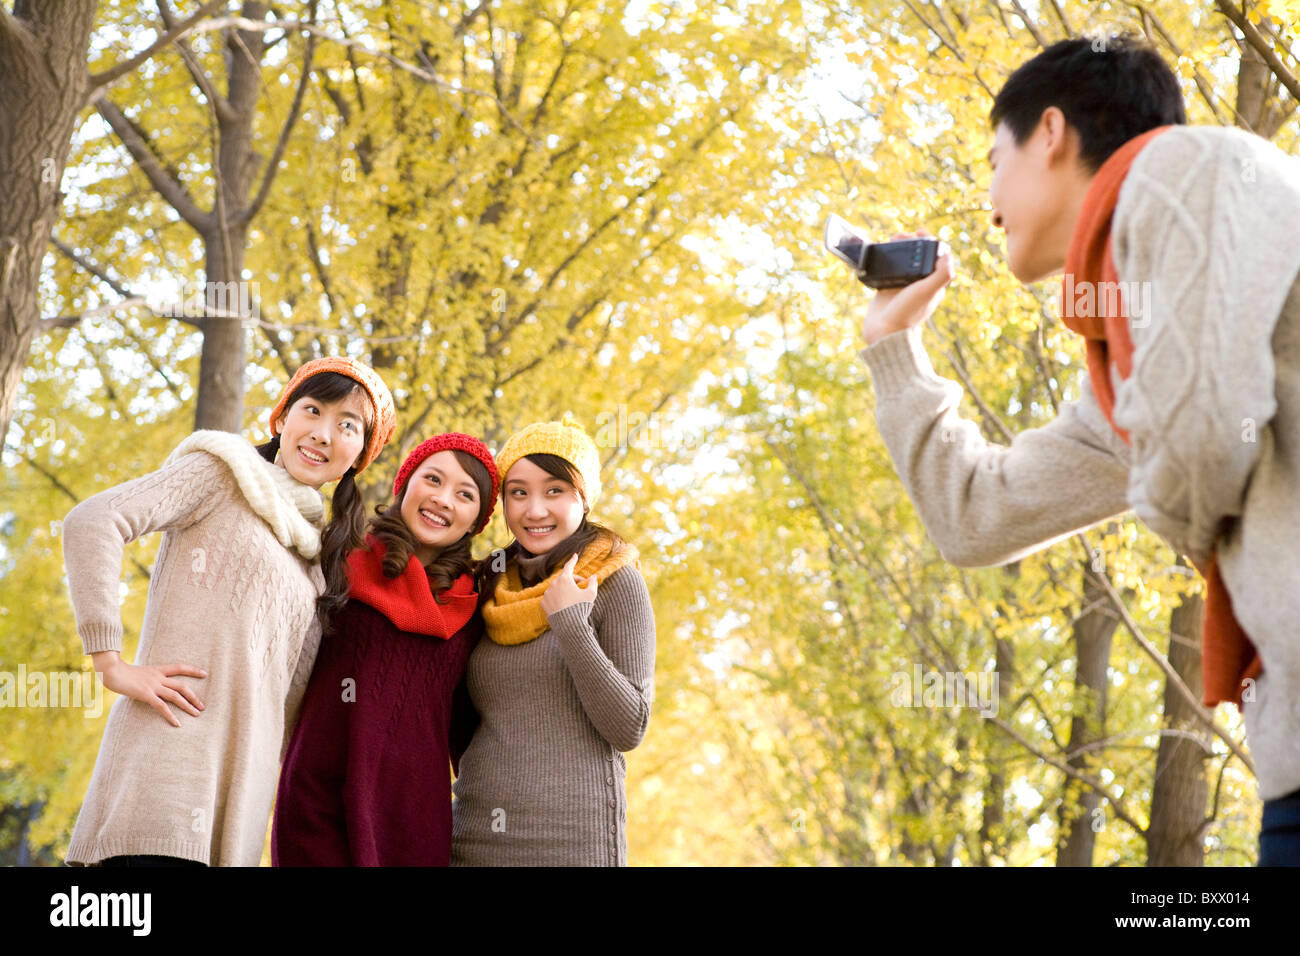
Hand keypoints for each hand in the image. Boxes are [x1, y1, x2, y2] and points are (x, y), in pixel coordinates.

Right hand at [93, 650, 206, 727]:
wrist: (110, 669)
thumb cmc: (118, 672)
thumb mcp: (135, 673)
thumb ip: (144, 679)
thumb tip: (146, 687)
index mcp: (156, 669)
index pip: (179, 667)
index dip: (193, 670)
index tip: (205, 673)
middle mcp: (157, 677)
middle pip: (182, 685)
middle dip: (194, 696)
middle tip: (203, 706)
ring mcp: (152, 685)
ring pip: (176, 696)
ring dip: (188, 706)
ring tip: (197, 714)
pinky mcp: (145, 694)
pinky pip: (161, 706)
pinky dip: (171, 715)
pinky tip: (177, 724)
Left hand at [541, 553, 597, 615]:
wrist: (568, 625)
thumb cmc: (580, 608)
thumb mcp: (591, 594)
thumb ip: (593, 583)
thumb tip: (594, 576)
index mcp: (565, 579)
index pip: (569, 566)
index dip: (573, 560)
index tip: (575, 555)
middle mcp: (554, 584)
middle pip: (564, 578)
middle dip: (573, 580)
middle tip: (582, 586)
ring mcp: (547, 593)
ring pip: (557, 588)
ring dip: (564, 589)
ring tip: (573, 598)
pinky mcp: (543, 603)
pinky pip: (551, 597)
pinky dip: (557, 598)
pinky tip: (564, 605)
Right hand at [860, 229, 956, 346]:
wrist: (883, 331)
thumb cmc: (907, 312)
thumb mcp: (928, 292)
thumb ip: (942, 274)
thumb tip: (948, 253)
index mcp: (933, 283)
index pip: (935, 256)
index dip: (929, 241)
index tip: (919, 232)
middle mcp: (919, 283)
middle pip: (918, 254)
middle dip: (911, 241)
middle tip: (901, 236)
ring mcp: (903, 285)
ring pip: (903, 259)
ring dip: (899, 246)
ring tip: (891, 240)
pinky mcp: (888, 287)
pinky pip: (888, 267)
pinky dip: (886, 256)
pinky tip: (882, 251)